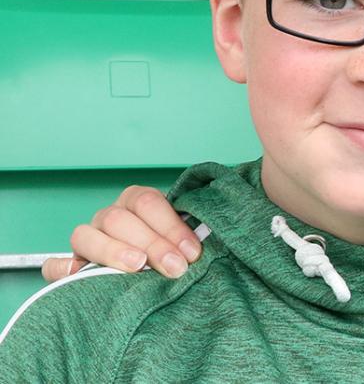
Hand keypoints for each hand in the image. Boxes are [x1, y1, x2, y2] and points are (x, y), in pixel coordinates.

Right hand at [41, 185, 200, 282]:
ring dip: (113, 250)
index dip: (171, 226)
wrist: (153, 273)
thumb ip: (186, 241)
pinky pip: (54, 266)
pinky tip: (77, 273)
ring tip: (137, 266)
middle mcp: (109, 218)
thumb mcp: (182, 242)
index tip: (192, 252)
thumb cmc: (172, 253)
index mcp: (136, 203)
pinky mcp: (68, 267)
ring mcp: (87, 241)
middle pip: (119, 219)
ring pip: (85, 235)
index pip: (148, 201)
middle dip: (152, 243)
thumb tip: (199, 252)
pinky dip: (61, 268)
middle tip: (176, 267)